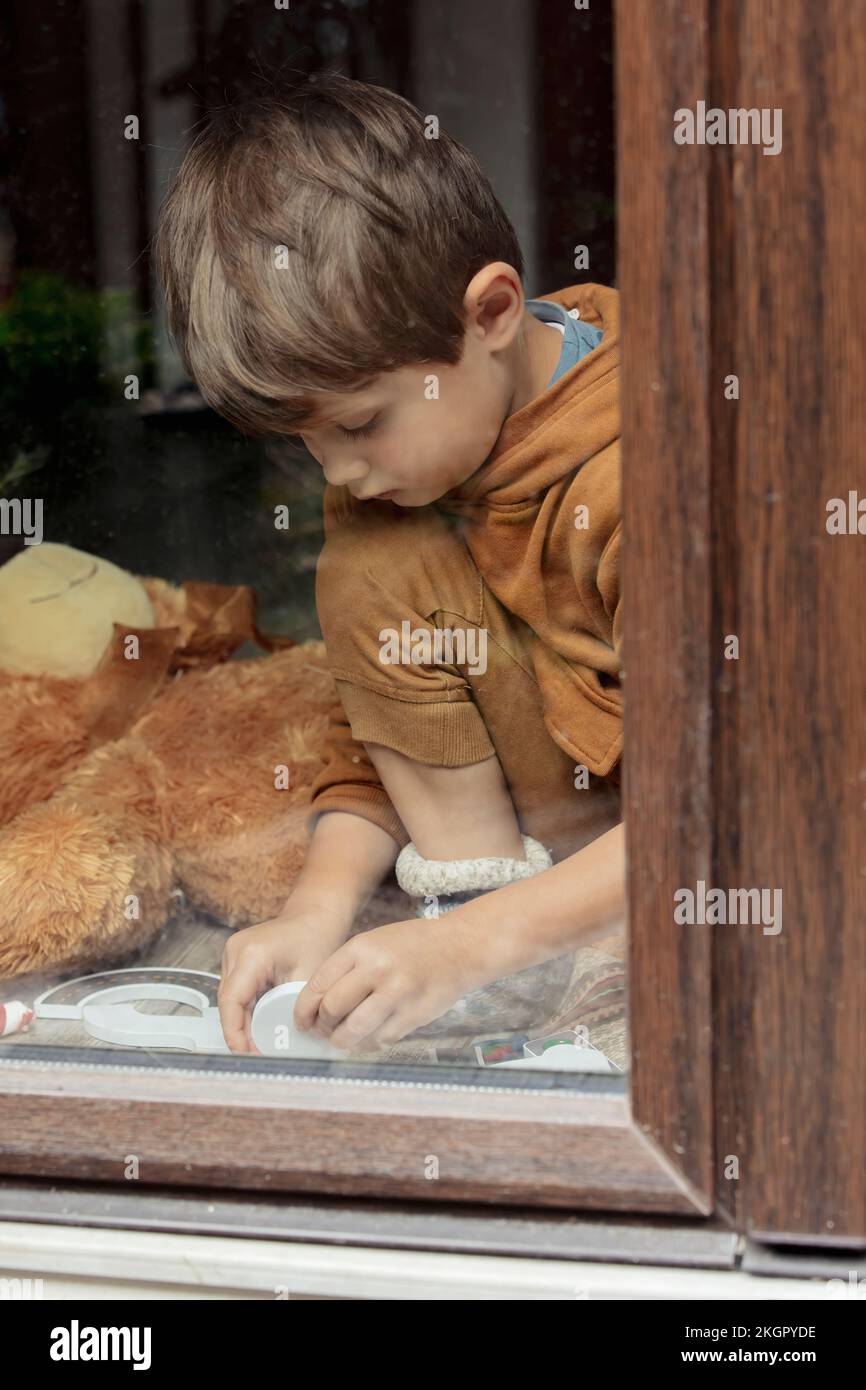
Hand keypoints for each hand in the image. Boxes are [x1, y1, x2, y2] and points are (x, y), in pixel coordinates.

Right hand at [218, 906, 350, 1053]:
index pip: (232, 1001)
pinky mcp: (238, 959)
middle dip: (240, 1032)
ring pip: (231, 999)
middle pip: (228, 1002)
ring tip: (259, 1045)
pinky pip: (237, 991)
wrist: (316, 914)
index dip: (234, 1032)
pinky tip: (260, 1025)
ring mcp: (234, 954)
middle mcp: (236, 951)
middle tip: (257, 1055)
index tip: (245, 1053)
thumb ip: (295, 1010)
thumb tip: (287, 1041)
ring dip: (243, 1022)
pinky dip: (247, 1010)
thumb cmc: (317, 936)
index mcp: (251, 954)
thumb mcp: (309, 977)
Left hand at [293, 914, 483, 1052]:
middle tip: (322, 1031)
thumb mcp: (374, 942)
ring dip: (342, 1041)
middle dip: (322, 1027)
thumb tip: (319, 1003)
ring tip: (341, 1040)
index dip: (304, 1009)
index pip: (318, 984)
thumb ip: (347, 968)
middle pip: (332, 1009)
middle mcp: (376, 970)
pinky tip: (367, 1040)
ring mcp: (396, 994)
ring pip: (354, 1031)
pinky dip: (368, 1044)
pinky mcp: (413, 1015)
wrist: (460, 948)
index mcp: (361, 948)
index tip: (302, 1021)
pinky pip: (380, 1039)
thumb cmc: (414, 945)